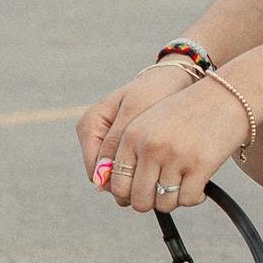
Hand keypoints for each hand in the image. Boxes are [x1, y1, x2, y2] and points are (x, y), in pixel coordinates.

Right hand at [75, 61, 197, 187]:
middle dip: (129, 180)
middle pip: (105, 177)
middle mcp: (93, 135)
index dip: (119, 182)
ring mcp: (105, 141)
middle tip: (157, 174)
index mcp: (90, 125)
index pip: (95, 171)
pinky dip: (142, 170)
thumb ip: (116, 142)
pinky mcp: (120, 146)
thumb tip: (99, 177)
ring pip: (116, 176)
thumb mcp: (136, 113)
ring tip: (160, 166)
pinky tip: (159, 163)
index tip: (146, 179)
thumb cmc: (155, 91)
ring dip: (136, 177)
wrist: (172, 80)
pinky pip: (126, 169)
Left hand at [89, 74, 252, 214]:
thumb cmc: (187, 113)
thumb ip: (129, 153)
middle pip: (137, 199)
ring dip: (173, 200)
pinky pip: (187, 200)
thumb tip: (110, 191)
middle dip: (149, 201)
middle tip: (162, 191)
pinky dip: (193, 198)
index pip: (116, 182)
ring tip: (182, 184)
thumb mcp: (150, 124)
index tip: (142, 191)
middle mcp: (150, 145)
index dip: (127, 194)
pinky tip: (199, 185)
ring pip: (163, 203)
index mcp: (132, 134)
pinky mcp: (200, 165)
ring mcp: (175, 156)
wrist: (226, 95)